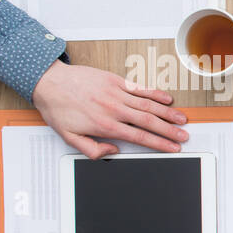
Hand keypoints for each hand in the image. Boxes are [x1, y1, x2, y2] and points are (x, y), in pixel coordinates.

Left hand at [32, 61, 187, 158]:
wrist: (48, 82)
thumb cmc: (58, 108)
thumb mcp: (69, 137)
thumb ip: (92, 150)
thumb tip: (113, 152)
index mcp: (105, 125)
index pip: (140, 137)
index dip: (160, 144)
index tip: (173, 148)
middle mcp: (114, 109)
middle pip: (150, 122)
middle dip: (170, 131)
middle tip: (184, 136)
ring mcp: (116, 93)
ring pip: (149, 105)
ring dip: (168, 113)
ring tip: (182, 120)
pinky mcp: (115, 81)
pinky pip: (139, 88)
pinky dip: (155, 93)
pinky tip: (167, 99)